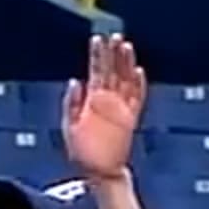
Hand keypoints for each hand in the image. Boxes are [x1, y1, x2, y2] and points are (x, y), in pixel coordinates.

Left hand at [63, 34, 146, 179]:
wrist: (98, 172)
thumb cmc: (83, 152)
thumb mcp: (70, 126)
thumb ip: (71, 104)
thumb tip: (75, 82)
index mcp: (92, 99)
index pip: (96, 70)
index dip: (97, 55)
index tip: (97, 39)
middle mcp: (107, 100)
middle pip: (113, 70)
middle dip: (113, 53)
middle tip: (115, 36)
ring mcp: (121, 107)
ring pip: (126, 79)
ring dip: (126, 63)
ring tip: (126, 46)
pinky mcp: (131, 118)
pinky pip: (137, 97)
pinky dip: (138, 85)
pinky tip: (137, 72)